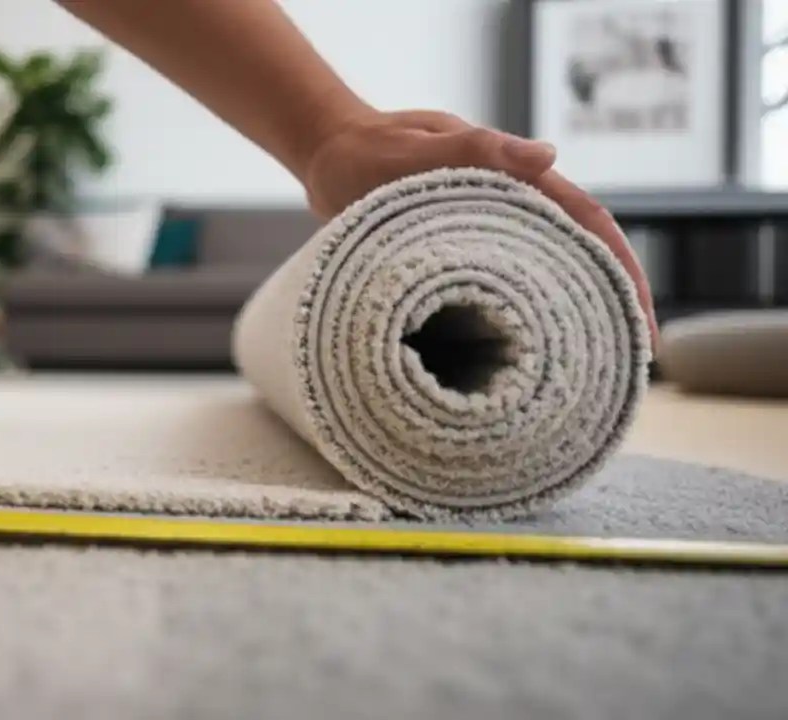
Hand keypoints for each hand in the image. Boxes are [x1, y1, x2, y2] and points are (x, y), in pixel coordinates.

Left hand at [300, 109, 658, 348]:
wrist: (332, 155)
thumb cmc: (375, 147)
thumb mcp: (420, 147)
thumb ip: (476, 149)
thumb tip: (547, 158)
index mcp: (519, 184)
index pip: (592, 226)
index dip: (624, 274)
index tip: (641, 324)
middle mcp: (512, 214)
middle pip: (578, 264)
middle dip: (608, 314)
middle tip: (626, 374)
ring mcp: (486, 241)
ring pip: (540, 286)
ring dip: (565, 327)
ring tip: (582, 383)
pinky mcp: (458, 262)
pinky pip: (497, 299)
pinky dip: (513, 332)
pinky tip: (514, 372)